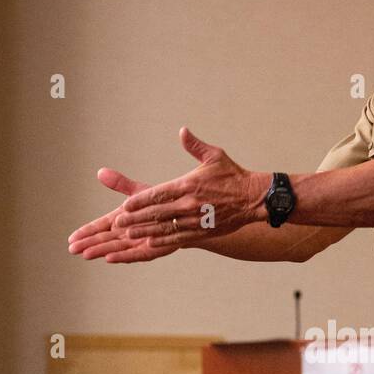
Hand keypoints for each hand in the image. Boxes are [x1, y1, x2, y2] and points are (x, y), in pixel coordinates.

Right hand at [67, 169, 165, 262]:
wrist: (189, 213)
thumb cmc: (164, 203)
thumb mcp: (139, 192)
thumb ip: (121, 185)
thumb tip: (100, 172)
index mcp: (123, 219)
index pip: (100, 227)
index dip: (86, 232)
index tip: (71, 239)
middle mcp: (129, 232)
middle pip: (105, 240)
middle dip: (88, 244)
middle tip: (72, 249)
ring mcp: (141, 242)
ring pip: (117, 248)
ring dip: (101, 251)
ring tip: (85, 255)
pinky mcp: (155, 249)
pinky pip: (137, 254)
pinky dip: (123, 256)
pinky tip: (109, 259)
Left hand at [112, 127, 264, 247]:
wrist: (255, 199)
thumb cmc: (233, 176)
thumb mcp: (215, 156)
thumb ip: (195, 145)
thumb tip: (182, 131)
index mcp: (188, 185)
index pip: (158, 194)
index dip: (140, 201)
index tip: (125, 205)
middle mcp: (190, 204)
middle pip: (157, 213)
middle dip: (136, 219)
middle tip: (118, 223)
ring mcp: (196, 220)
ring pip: (165, 228)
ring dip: (145, 232)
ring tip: (128, 235)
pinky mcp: (204, 232)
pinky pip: (179, 238)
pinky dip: (163, 241)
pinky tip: (150, 243)